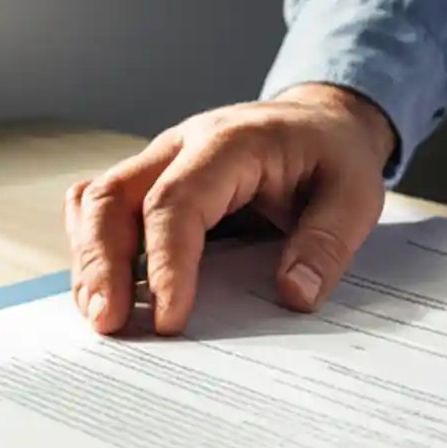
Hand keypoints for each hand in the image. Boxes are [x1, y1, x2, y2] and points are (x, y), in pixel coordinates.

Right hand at [63, 84, 394, 334]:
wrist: (322, 122)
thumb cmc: (333, 155)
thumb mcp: (356, 195)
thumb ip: (327, 243)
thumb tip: (295, 295)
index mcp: (230, 142)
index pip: (177, 201)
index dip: (167, 263)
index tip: (170, 319)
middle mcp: (181, 146)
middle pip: (115, 196)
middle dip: (102, 263)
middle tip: (108, 325)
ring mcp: (160, 163)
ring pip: (97, 202)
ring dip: (90, 260)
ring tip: (101, 318)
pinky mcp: (153, 184)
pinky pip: (104, 210)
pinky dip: (95, 250)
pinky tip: (106, 293)